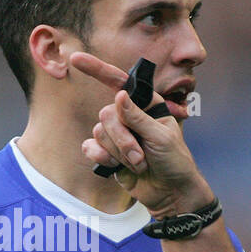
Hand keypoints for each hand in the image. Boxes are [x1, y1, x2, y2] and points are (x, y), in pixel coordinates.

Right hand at [70, 52, 213, 217]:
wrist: (170, 193)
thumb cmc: (174, 162)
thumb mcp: (162, 136)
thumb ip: (138, 117)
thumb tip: (119, 96)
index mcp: (145, 105)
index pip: (119, 82)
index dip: (97, 70)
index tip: (75, 59)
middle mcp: (128, 116)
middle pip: (106, 114)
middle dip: (122, 139)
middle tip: (140, 156)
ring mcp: (116, 135)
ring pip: (99, 133)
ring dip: (119, 153)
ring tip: (138, 164)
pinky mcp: (106, 153)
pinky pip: (90, 148)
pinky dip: (103, 158)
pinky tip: (117, 167)